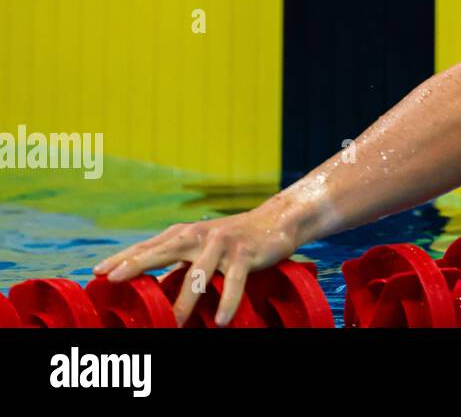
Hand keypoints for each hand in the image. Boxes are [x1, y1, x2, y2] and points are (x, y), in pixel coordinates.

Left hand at [91, 200, 301, 325]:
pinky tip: (220, 320)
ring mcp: (222, 244)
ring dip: (185, 302)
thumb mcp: (201, 249)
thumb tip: (152, 291)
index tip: (98, 272)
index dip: (124, 258)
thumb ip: (177, 266)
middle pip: (163, 250)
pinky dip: (227, 301)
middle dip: (137, 264)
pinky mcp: (245, 254)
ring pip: (198, 274)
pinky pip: (234, 281)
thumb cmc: (232, 240)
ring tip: (173, 324)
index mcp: (184, 234)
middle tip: (114, 279)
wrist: (276, 220)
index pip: (148, 246)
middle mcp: (199, 235)